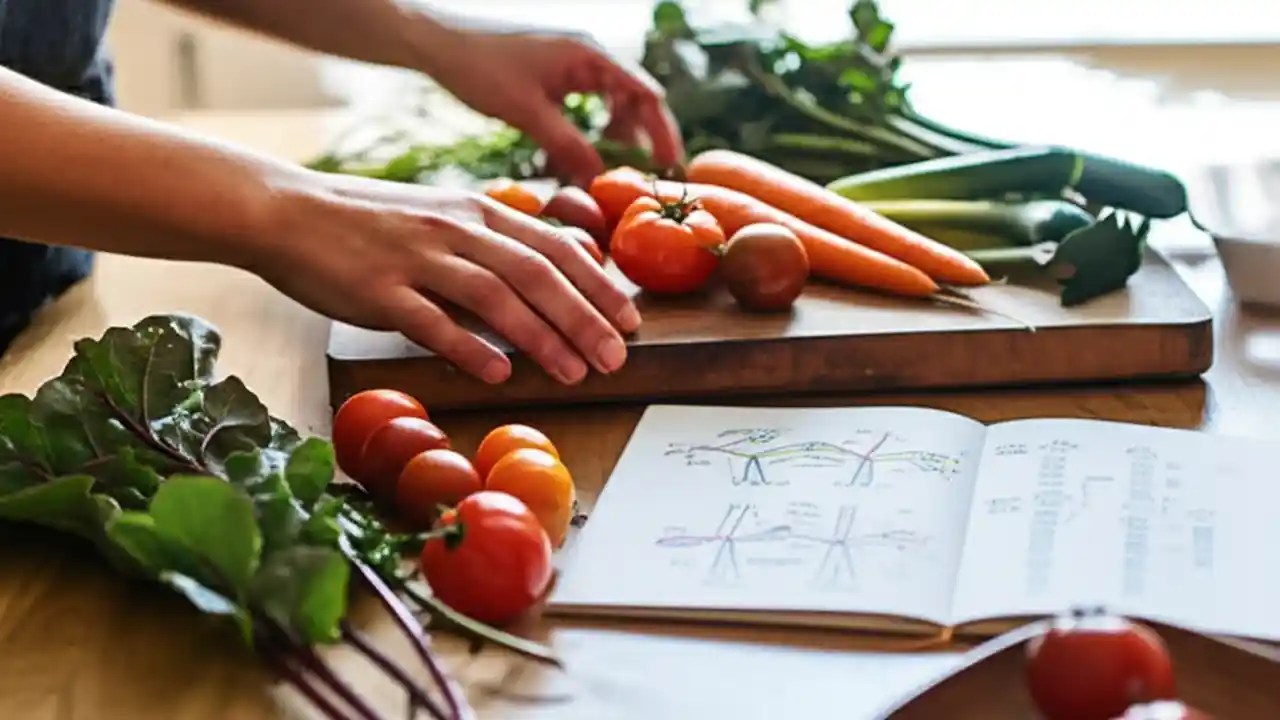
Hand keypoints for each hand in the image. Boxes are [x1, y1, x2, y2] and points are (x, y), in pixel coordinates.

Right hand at [253, 170, 639, 384]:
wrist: (286, 211)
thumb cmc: (370, 223)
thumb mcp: (442, 218)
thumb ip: (493, 245)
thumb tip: (554, 275)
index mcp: (476, 213)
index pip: (553, 247)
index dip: (597, 285)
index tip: (630, 319)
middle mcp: (454, 229)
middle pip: (536, 273)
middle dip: (585, 317)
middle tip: (617, 357)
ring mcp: (416, 257)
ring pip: (494, 296)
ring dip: (542, 336)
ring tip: (576, 372)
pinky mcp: (377, 289)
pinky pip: (430, 320)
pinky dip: (469, 347)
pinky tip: (500, 373)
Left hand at [421, 21, 683, 185]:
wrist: (436, 42)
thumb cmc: (480, 69)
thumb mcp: (528, 114)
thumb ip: (569, 147)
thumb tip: (600, 182)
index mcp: (590, 55)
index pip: (646, 94)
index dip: (662, 132)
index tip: (668, 167)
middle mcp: (588, 54)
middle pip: (634, 99)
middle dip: (639, 138)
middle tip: (639, 176)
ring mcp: (572, 62)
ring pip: (611, 102)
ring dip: (613, 136)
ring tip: (605, 169)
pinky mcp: (554, 72)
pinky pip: (587, 103)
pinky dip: (588, 129)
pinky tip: (574, 155)